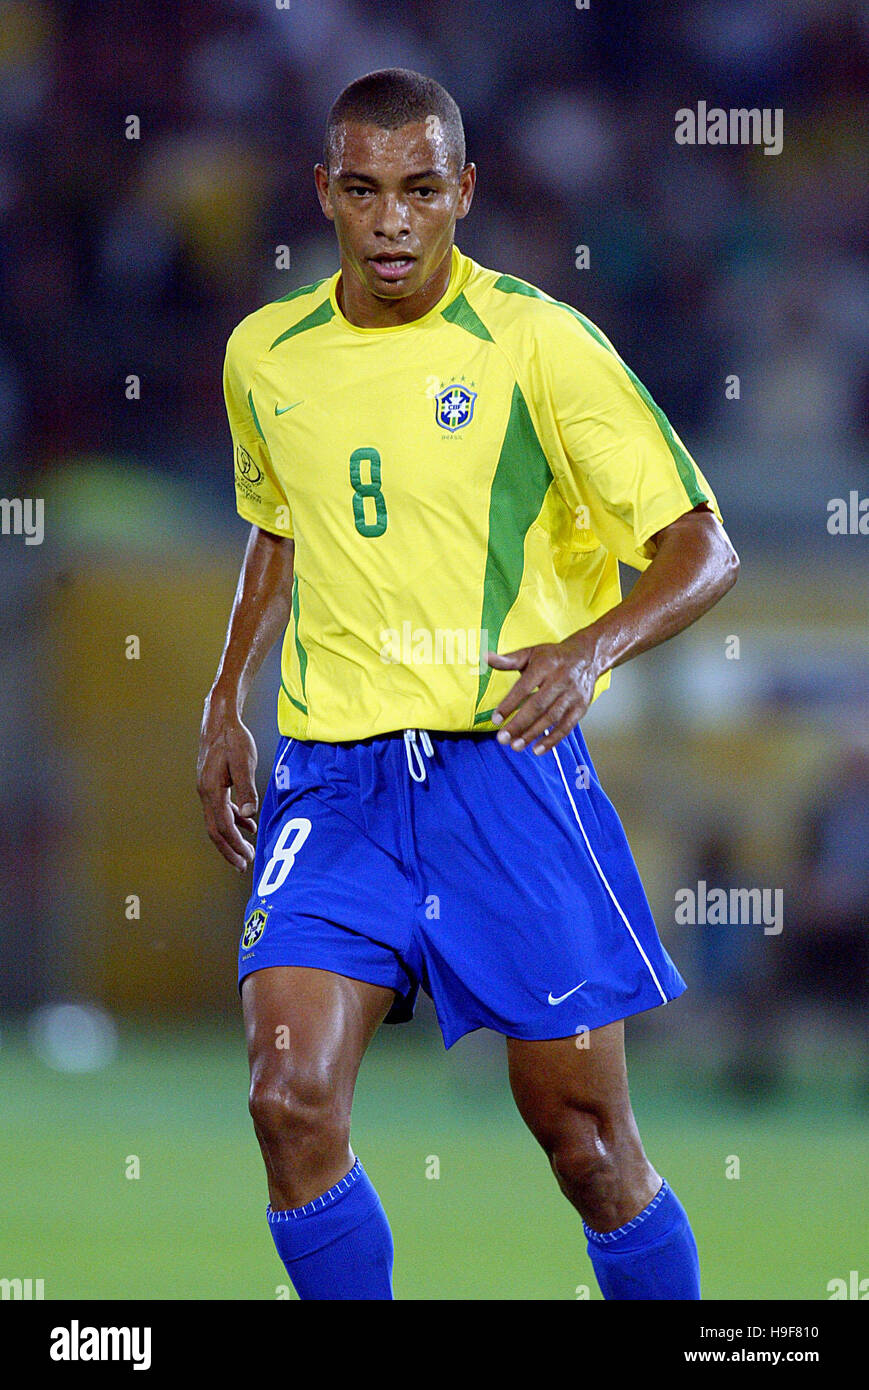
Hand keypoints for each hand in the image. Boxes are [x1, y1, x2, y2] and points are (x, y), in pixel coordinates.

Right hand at [196, 697, 258, 871]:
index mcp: (211, 790)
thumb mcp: (243, 762)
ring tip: (246, 851)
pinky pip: (221, 810)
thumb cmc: (233, 738)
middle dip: (229, 849)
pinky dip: (233, 821)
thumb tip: (248, 816)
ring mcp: (208, 789)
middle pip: (215, 830)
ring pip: (217, 822)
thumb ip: (246, 789)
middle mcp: (205, 793)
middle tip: (242, 865)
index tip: (246, 858)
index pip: (222, 826)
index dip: (234, 844)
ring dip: (231, 838)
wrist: (220, 720)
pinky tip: (247, 825)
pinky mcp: (213, 784)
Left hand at [486, 632, 600, 753]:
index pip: (524, 687)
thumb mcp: (530, 653)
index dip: (509, 704)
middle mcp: (560, 679)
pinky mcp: (581, 707)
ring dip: (533, 734)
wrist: (587, 656)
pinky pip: (566, 726)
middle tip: (502, 739)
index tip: (496, 720)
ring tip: (516, 746)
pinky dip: (552, 740)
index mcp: (545, 665)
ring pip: (551, 718)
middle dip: (519, 724)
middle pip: (538, 705)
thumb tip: (484, 657)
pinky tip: (537, 749)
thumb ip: (508, 660)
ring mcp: (572, 694)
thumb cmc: (553, 657)